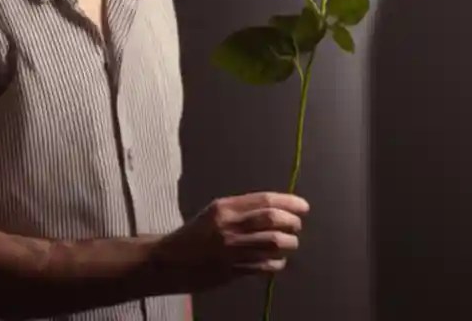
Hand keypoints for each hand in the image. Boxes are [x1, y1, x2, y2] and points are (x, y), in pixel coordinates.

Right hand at [146, 192, 309, 293]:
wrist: (168, 260)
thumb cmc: (195, 234)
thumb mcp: (215, 213)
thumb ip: (241, 210)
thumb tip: (276, 211)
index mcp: (225, 207)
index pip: (265, 200)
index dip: (289, 202)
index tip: (303, 207)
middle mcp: (229, 226)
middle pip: (272, 220)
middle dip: (291, 222)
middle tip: (297, 226)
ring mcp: (230, 249)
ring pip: (272, 243)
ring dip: (288, 244)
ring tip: (290, 244)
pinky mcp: (231, 270)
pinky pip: (264, 266)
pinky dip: (276, 263)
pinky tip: (277, 262)